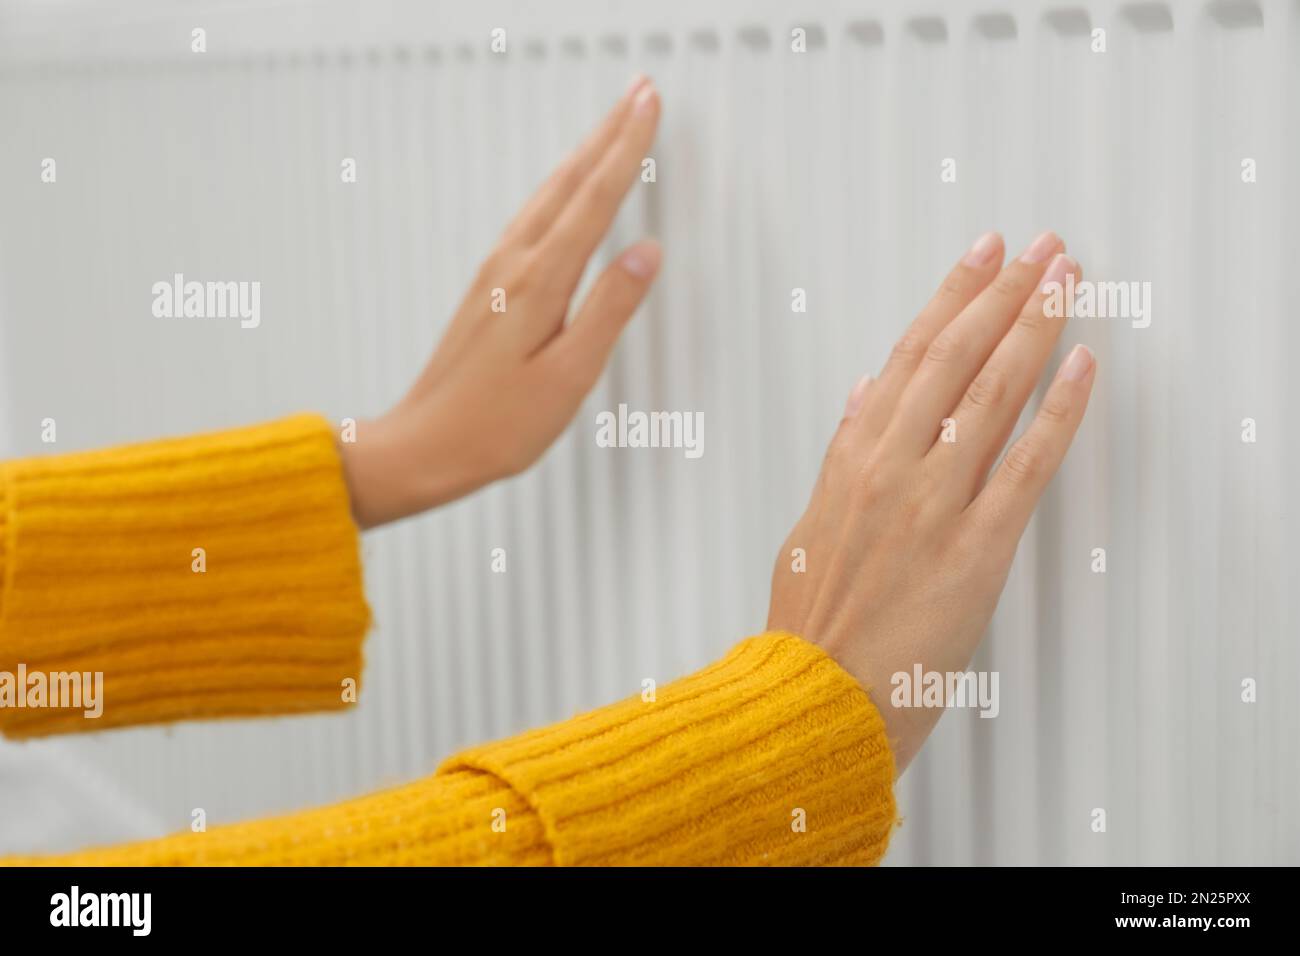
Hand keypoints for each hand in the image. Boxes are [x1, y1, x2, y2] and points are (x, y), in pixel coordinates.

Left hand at [341, 76, 661, 527]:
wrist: (425, 446)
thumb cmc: (494, 425)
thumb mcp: (568, 375)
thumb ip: (608, 309)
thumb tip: (645, 253)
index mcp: (538, 282)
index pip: (595, 200)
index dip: (626, 150)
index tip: (649, 108)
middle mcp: (513, 264)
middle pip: (569, 182)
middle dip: (608, 134)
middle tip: (640, 94)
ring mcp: (495, 272)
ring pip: (548, 194)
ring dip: (583, 154)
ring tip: (612, 127)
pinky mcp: (487, 287)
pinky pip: (532, 216)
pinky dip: (560, 188)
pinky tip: (565, 191)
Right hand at [766, 231, 1095, 774]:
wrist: (815, 697)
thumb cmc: (810, 623)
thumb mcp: (810, 525)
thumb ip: (844, 453)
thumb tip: (867, 391)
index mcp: (851, 460)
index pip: (909, 355)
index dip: (952, 296)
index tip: (983, 254)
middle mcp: (892, 468)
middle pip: (957, 358)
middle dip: (1004, 293)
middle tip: (1042, 248)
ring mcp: (934, 504)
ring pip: (993, 394)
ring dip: (1036, 329)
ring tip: (1067, 282)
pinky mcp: (975, 548)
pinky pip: (1026, 465)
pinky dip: (1058, 411)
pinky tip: (1083, 367)